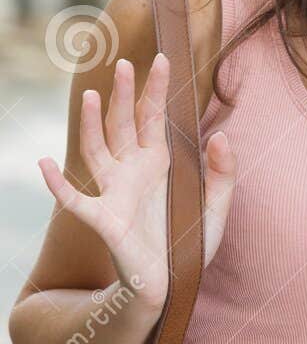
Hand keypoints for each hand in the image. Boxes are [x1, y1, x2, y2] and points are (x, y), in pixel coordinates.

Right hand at [37, 53, 236, 311]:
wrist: (173, 284)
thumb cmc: (189, 244)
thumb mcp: (217, 207)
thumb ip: (223, 173)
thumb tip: (219, 135)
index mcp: (158, 163)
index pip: (154, 118)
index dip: (156, 90)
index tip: (163, 59)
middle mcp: (132, 171)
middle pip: (123, 124)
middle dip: (123, 95)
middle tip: (124, 63)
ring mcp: (115, 193)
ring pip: (97, 150)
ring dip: (90, 123)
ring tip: (88, 94)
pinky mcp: (105, 220)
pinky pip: (75, 200)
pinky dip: (58, 184)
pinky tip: (45, 163)